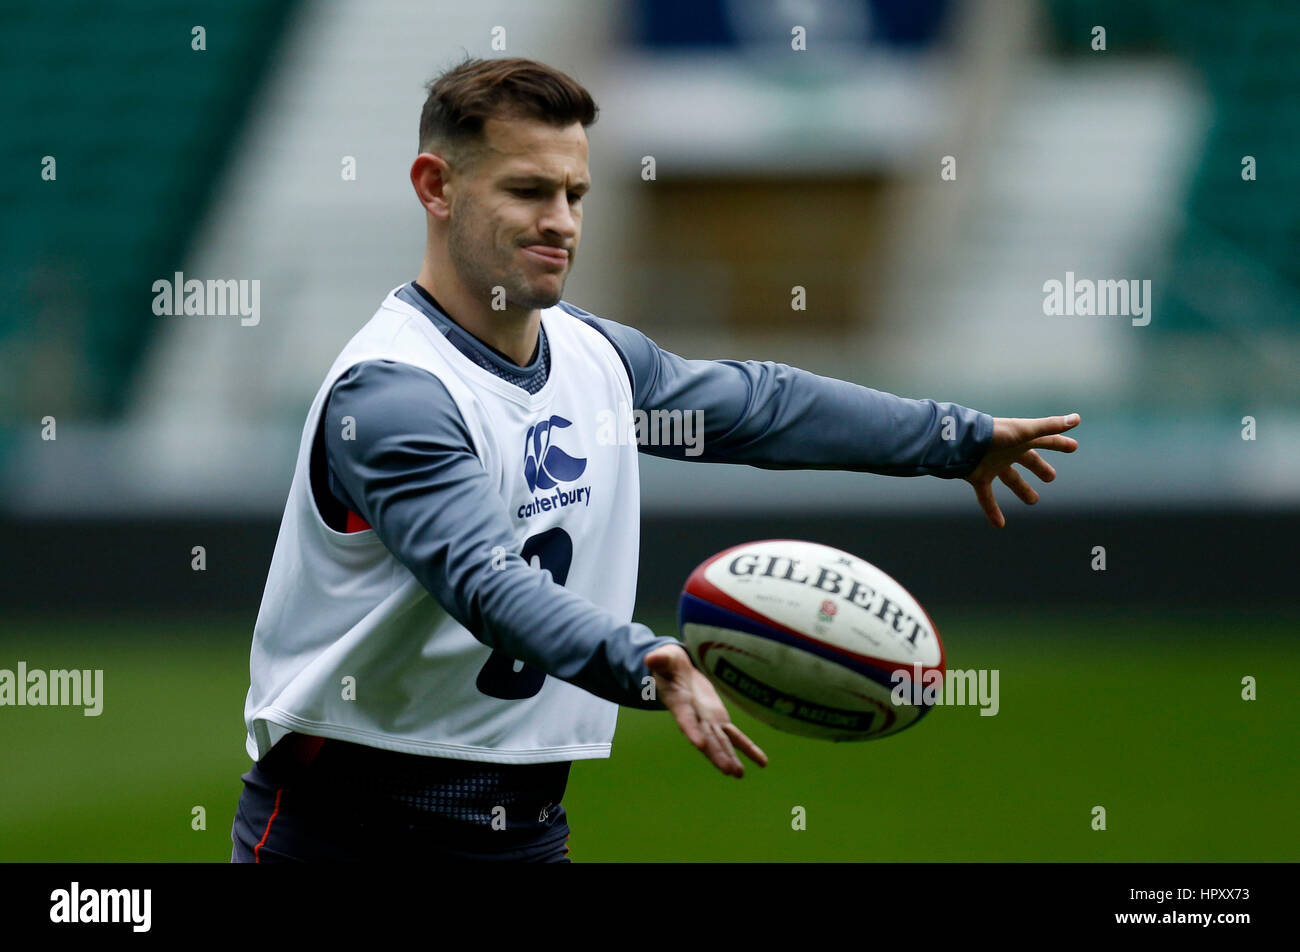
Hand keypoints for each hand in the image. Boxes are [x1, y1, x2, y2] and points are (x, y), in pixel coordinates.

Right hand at [644, 644, 768, 777]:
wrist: (677, 672)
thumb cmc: (669, 665)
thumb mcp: (664, 660)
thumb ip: (660, 660)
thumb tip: (650, 658)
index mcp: (680, 704)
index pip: (686, 720)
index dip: (692, 731)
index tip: (699, 744)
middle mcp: (694, 718)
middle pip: (706, 738)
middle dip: (717, 754)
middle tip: (728, 770)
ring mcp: (708, 721)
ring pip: (721, 742)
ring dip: (730, 757)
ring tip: (738, 774)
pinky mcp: (719, 719)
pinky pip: (735, 736)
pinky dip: (748, 748)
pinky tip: (761, 762)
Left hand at [964, 413, 1079, 527]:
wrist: (960, 441)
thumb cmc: (994, 434)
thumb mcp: (1025, 431)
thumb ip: (1049, 427)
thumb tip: (1076, 419)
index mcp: (1019, 439)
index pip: (1045, 441)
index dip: (1059, 444)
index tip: (1073, 447)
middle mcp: (1006, 451)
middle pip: (1027, 460)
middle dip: (1039, 468)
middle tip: (1050, 478)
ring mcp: (991, 464)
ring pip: (1010, 479)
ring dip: (1022, 489)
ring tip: (1033, 501)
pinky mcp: (977, 477)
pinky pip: (986, 497)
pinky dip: (992, 511)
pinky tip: (999, 525)